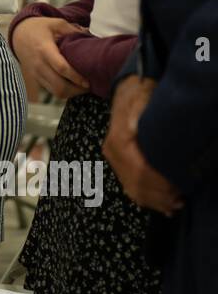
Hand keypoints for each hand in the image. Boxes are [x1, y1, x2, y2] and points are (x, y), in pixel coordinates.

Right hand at [10, 17, 90, 98]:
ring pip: (56, 92)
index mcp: (45, 50)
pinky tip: (73, 86)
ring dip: (71, 93)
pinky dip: (64, 91)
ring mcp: (37, 74)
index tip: (88, 81)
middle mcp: (39, 65)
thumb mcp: (55, 23)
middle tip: (89, 86)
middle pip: (59, 86)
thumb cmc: (39, 28)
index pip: (61, 68)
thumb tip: (90, 36)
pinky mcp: (37, 79)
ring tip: (83, 88)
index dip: (76, 77)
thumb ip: (72, 30)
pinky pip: (52, 91)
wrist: (18, 35)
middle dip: (77, 90)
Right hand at [102, 76, 182, 215]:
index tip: (178, 189)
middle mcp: (113, 152)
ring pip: (132, 189)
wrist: (129, 88)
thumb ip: (138, 114)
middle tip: (180, 201)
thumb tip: (135, 130)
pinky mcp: (119, 161)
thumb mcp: (142, 99)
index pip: (139, 170)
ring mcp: (114, 158)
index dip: (159, 184)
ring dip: (153, 200)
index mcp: (118, 141)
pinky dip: (146, 197)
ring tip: (174, 205)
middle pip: (135, 184)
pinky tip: (162, 204)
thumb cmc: (140, 93)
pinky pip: (130, 185)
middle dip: (159, 196)